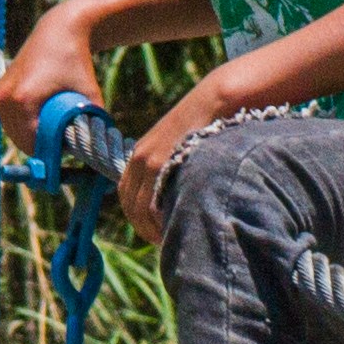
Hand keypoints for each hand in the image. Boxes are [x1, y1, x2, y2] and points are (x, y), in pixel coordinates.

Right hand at [0, 5, 104, 165]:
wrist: (59, 30)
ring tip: (55, 134)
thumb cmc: (78, 62)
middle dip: (42, 149)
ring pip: (13, 133)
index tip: (69, 157)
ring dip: (32, 139)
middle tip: (65, 146)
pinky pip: (9, 121)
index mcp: (23, 101)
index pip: (32, 146)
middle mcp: (5, 99)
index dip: (51, 157)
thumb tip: (94, 155)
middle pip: (21, 142)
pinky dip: (24, 126)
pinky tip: (42, 123)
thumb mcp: (90, 96)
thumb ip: (90, 126)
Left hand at [118, 73, 236, 239]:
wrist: (216, 101)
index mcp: (141, 154)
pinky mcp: (160, 163)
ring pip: (139, 209)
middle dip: (144, 228)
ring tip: (171, 241)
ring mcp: (148, 161)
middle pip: (130, 206)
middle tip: (164, 243)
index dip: (138, 218)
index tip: (154, 232)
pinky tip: (173, 230)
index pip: (128, 196)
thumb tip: (181, 189)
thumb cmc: (208, 124)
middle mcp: (139, 158)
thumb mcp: (181, 145)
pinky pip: (151, 204)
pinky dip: (157, 222)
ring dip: (151, 230)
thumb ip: (174, 166)